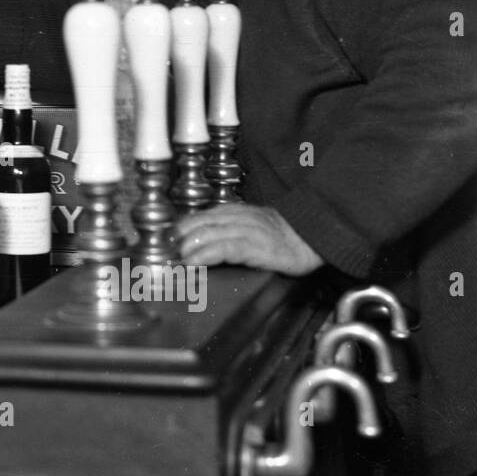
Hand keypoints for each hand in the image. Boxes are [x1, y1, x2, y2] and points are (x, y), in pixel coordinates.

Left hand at [174, 204, 323, 275]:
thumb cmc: (282, 236)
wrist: (313, 237)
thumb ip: (227, 231)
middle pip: (196, 225)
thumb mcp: (250, 226)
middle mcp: (236, 217)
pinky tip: (193, 263)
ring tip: (172, 262)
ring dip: (186, 249)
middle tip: (162, 257)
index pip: (196, 218)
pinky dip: (205, 255)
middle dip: (176, 241)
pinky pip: (224, 248)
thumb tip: (198, 245)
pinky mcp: (256, 246)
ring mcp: (246, 231)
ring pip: (206, 234)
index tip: (164, 245)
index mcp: (233, 212)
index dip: (177, 231)